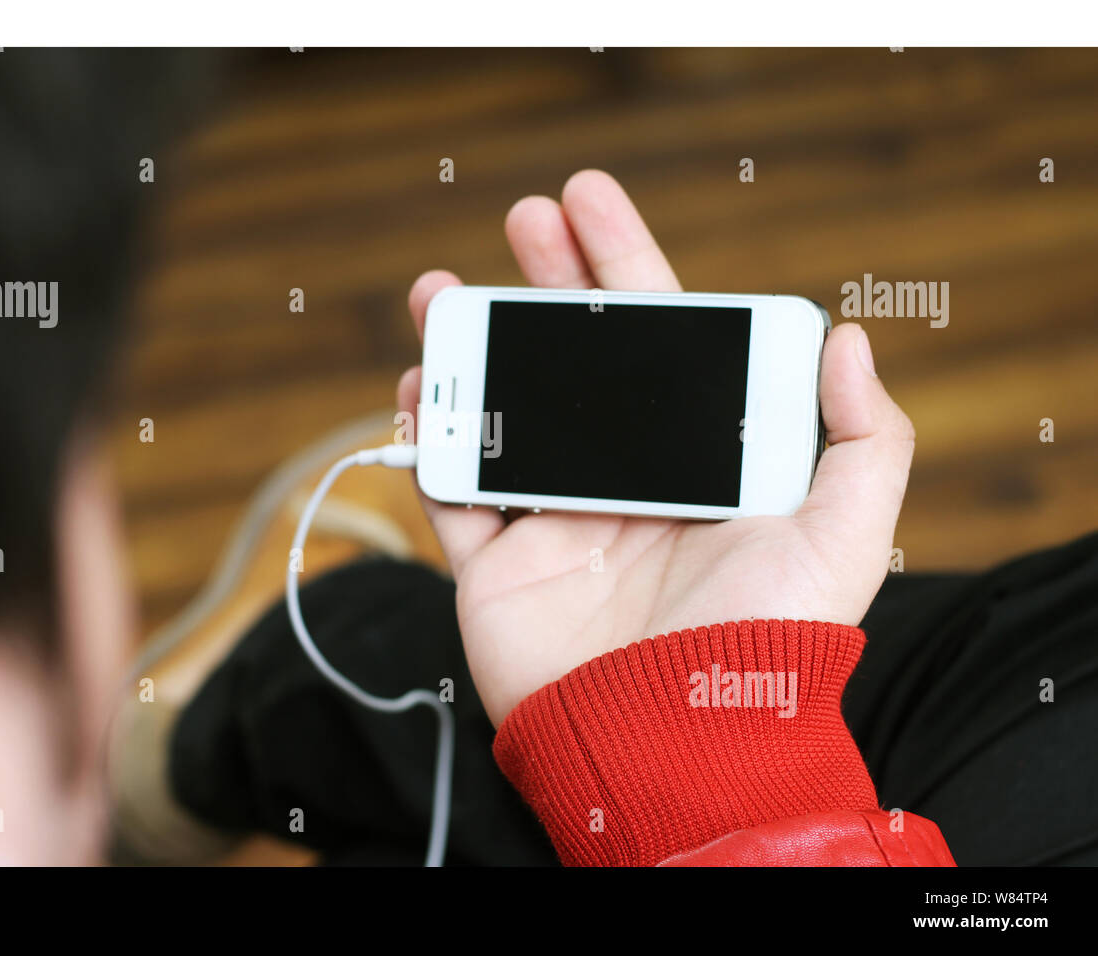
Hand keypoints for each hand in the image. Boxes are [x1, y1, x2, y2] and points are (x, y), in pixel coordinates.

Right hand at [397, 170, 914, 727]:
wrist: (680, 739)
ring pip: (504, 417)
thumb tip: (846, 336)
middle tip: (521, 220)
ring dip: (469, 351)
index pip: (657, 342)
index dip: (625, 266)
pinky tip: (413, 393)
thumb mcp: (843, 532)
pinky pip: (451, 497)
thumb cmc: (771, 641)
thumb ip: (862, 435)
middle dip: (547, 285)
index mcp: (695, 464)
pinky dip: (426, 443)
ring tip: (441, 292)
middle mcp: (625, 485)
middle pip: (576, 363)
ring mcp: (556, 526)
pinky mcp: (498, 570)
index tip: (590, 203)